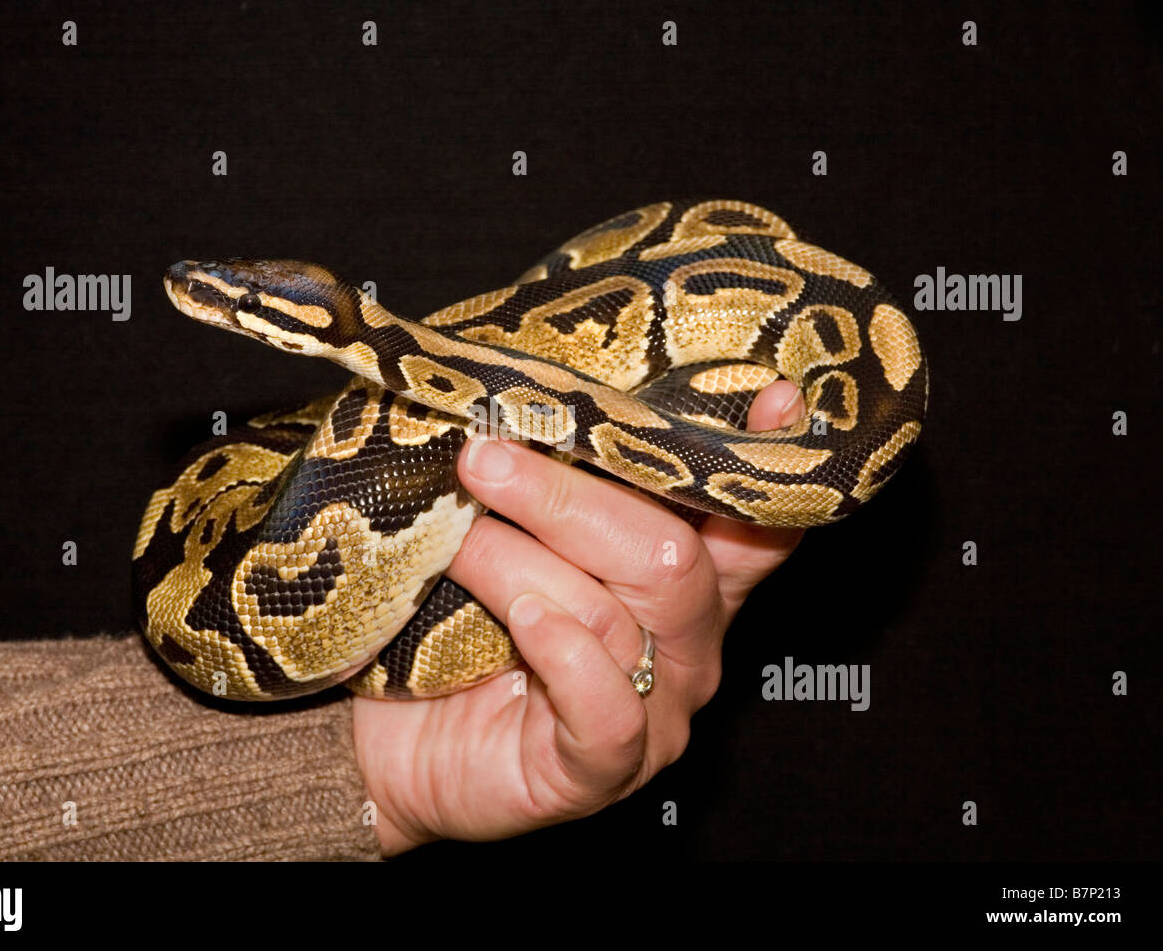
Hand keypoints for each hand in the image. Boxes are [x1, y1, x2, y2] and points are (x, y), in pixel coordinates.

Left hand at [352, 381, 805, 854]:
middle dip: (568, 496)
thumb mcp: (512, 534)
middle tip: (484, 458)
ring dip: (517, 562)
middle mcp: (688, 643)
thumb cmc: (456, 620)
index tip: (773, 396)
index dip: (762, 460)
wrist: (389, 738)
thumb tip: (528, 394)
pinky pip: (606, 708)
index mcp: (686, 576)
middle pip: (668, 553)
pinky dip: (561, 652)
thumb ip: (554, 480)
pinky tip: (519, 620)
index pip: (751, 517)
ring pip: (613, 613)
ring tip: (456, 542)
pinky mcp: (603, 768)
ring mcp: (655, 712)